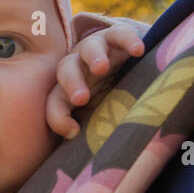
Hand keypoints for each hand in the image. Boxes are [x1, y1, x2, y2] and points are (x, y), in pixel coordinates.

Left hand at [46, 18, 148, 138]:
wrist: (133, 66)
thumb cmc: (112, 100)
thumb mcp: (99, 116)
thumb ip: (90, 131)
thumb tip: (86, 159)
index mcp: (69, 89)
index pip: (54, 101)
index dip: (58, 116)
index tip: (73, 132)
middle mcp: (78, 66)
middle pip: (66, 70)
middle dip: (71, 83)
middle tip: (81, 98)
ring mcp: (97, 48)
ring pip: (88, 47)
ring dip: (93, 57)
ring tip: (102, 68)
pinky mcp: (117, 35)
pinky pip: (119, 34)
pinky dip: (127, 40)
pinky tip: (138, 50)